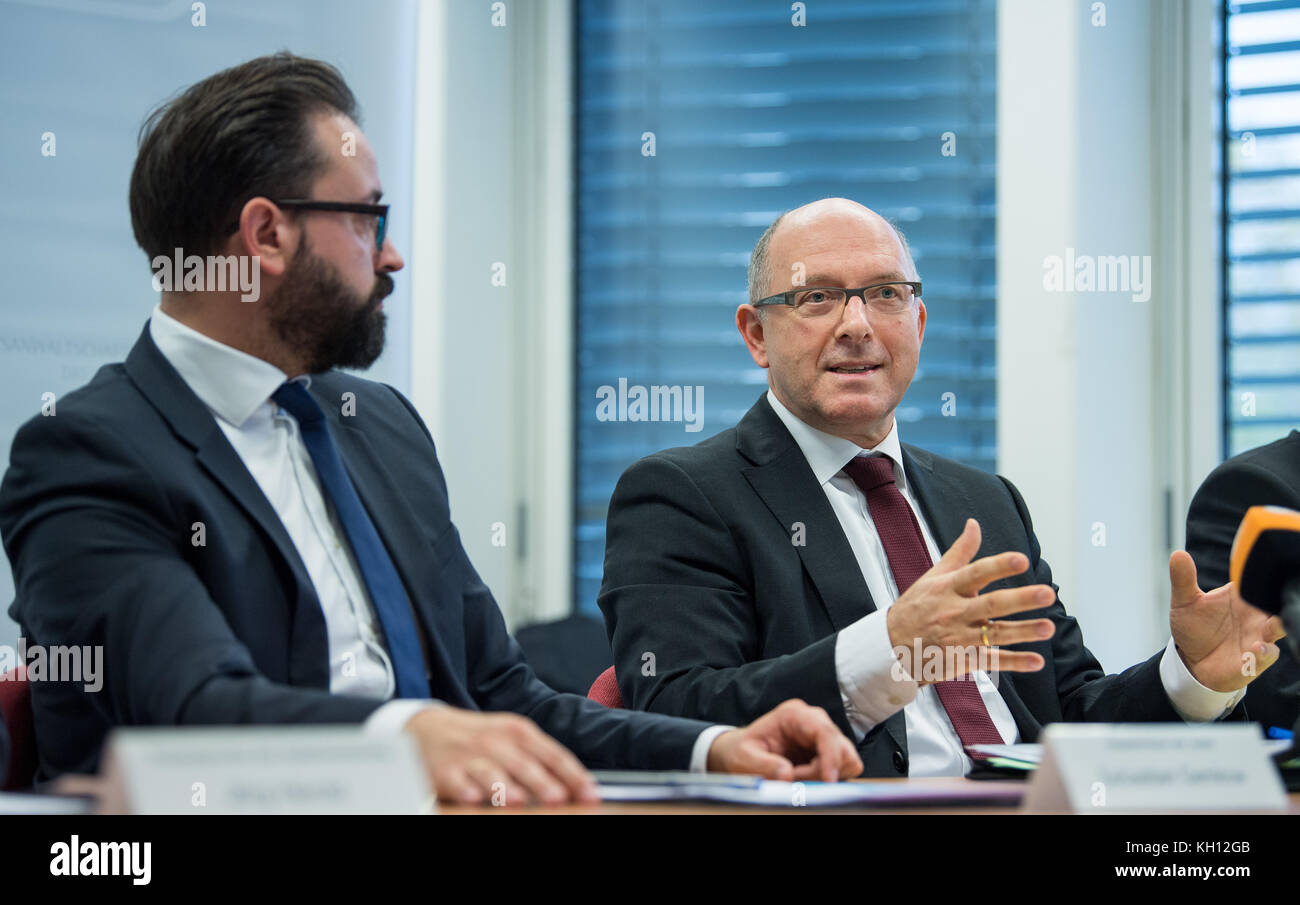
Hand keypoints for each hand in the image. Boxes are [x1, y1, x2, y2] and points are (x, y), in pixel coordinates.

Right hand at [404, 707, 598, 805]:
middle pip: (524, 765)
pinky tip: (474, 798)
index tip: (591, 794)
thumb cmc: (477, 737)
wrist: (425, 727)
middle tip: (559, 799)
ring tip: (520, 801)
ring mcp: (469, 756)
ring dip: (507, 788)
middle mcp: (496, 742)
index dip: (573, 775)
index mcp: (518, 732)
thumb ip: (539, 759)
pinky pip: (457, 782)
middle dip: (543, 783)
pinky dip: (466, 790)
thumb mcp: (510, 738)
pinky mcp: (445, 771)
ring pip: (492, 773)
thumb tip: (571, 786)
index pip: (552, 755)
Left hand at [705, 699, 862, 780]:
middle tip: (799, 782)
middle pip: (842, 747)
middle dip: (826, 770)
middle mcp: (814, 721)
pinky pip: (841, 769)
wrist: (741, 752)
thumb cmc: (742, 751)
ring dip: (826, 775)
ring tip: (798, 779)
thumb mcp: (745, 759)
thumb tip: (788, 775)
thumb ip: (764, 765)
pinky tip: (805, 779)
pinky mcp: (826, 751)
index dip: (831, 757)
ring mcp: (822, 735)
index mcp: (794, 715)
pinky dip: (826, 778)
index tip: (829, 780)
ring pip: (846, 759)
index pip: (825, 732)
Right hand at [885, 518, 1055, 682]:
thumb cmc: (917, 606)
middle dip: (1020, 599)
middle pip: (991, 604)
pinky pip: (991, 661)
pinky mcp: (961, 659)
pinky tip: (1036, 661)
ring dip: (1023, 631)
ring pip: (995, 634)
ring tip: (1049, 627)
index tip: (1022, 560)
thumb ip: (960, 552)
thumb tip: (974, 524)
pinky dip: (1014, 663)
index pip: (976, 573)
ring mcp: (958, 637)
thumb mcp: (934, 576)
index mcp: (948, 587)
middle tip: (1047, 593)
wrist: (890, 645)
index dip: (999, 566)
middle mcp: (953, 611)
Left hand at [1168, 550, 1285, 691]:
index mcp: (1241, 596)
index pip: (1258, 579)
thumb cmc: (1194, 628)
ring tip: (1274, 624)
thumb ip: (1183, 579)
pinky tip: (1256, 647)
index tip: (1265, 564)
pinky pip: (1268, 654)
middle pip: (1276, 603)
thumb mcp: (1184, 602)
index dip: (1263, 573)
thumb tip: (1178, 554)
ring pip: (1279, 628)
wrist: (1191, 661)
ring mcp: (1258, 636)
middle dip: (1281, 599)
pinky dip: (1265, 652)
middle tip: (1278, 596)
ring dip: (1278, 626)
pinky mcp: (1256, 658)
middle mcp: (1255, 615)